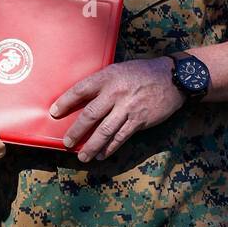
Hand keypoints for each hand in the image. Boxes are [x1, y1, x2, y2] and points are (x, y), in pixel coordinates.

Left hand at [49, 57, 184, 161]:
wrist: (173, 78)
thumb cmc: (142, 73)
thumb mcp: (119, 70)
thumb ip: (103, 83)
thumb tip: (82, 99)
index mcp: (108, 77)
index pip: (80, 90)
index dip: (65, 102)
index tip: (54, 112)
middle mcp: (116, 93)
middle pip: (90, 115)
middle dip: (76, 131)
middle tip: (67, 143)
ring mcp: (128, 108)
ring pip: (105, 131)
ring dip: (92, 146)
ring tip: (82, 156)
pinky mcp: (139, 120)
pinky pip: (121, 137)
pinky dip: (110, 148)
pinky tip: (102, 155)